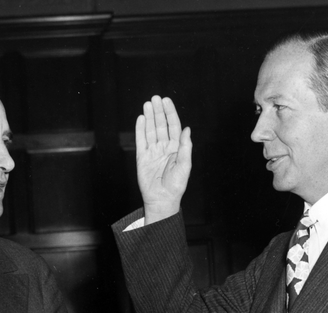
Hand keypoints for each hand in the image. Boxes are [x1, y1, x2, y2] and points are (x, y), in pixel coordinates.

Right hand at [136, 96, 191, 223]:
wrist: (162, 199)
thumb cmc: (176, 185)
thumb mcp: (185, 166)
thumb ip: (186, 147)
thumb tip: (187, 129)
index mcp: (176, 148)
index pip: (173, 126)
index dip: (170, 113)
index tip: (166, 101)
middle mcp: (164, 147)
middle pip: (161, 125)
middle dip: (158, 111)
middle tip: (155, 98)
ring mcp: (153, 151)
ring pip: (150, 130)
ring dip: (149, 117)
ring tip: (147, 104)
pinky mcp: (142, 157)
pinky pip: (140, 141)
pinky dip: (140, 129)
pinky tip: (140, 119)